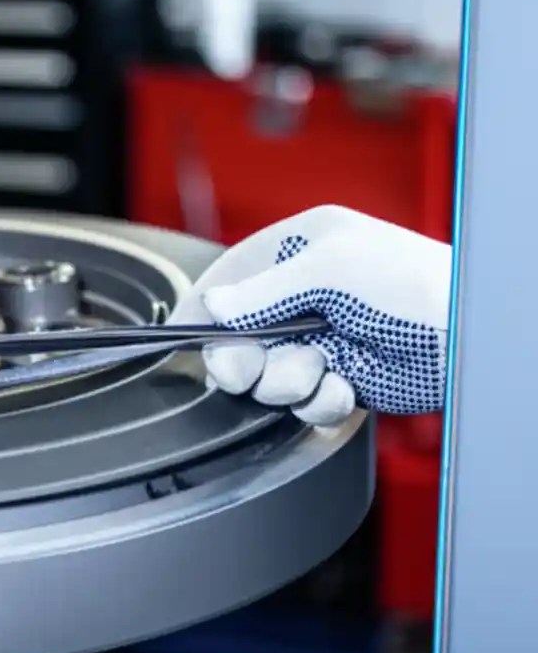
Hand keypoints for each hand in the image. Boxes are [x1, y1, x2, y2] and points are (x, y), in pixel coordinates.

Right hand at [168, 204, 451, 425]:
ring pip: (266, 376)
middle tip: (251, 366)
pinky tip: (345, 386)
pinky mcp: (339, 378)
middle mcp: (304, 296)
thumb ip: (262, 291)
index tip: (181, 334)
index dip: (202, 308)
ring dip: (289, 380)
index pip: (228, 279)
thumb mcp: (330, 270)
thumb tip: (213, 306)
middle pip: (236, 338)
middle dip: (243, 358)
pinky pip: (303, 401)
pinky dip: (320, 401)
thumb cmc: (417, 285)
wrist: (470, 339)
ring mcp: (320, 339)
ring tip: (322, 368)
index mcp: (299, 250)